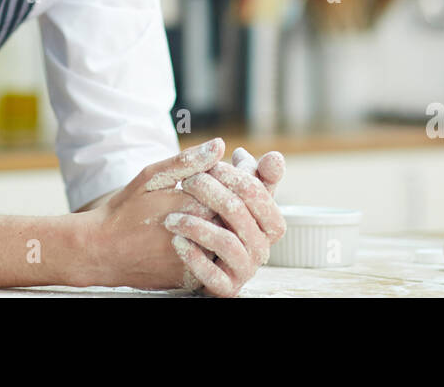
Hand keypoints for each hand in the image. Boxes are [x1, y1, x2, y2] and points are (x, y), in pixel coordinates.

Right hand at [83, 138, 225, 289]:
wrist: (101, 251)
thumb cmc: (125, 210)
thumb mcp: (151, 177)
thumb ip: (188, 161)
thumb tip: (220, 144)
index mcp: (191, 205)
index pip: (231, 192)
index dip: (227, 184)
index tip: (216, 180)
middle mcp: (197, 235)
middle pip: (233, 218)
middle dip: (227, 207)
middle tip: (209, 202)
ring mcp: (195, 261)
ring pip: (225, 241)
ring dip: (220, 230)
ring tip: (199, 221)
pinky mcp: (190, 279)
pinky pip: (214, 263)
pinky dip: (210, 251)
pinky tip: (193, 241)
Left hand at [164, 146, 286, 296]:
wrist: (197, 260)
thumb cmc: (218, 217)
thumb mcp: (235, 194)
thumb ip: (252, 174)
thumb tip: (265, 156)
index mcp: (271, 222)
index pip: (256, 191)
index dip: (232, 174)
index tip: (212, 164)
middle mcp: (263, 246)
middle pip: (237, 211)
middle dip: (210, 191)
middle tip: (188, 181)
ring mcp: (246, 268)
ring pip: (225, 241)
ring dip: (196, 224)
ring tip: (172, 215)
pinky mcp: (228, 288)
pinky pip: (212, 274)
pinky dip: (193, 255)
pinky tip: (176, 240)